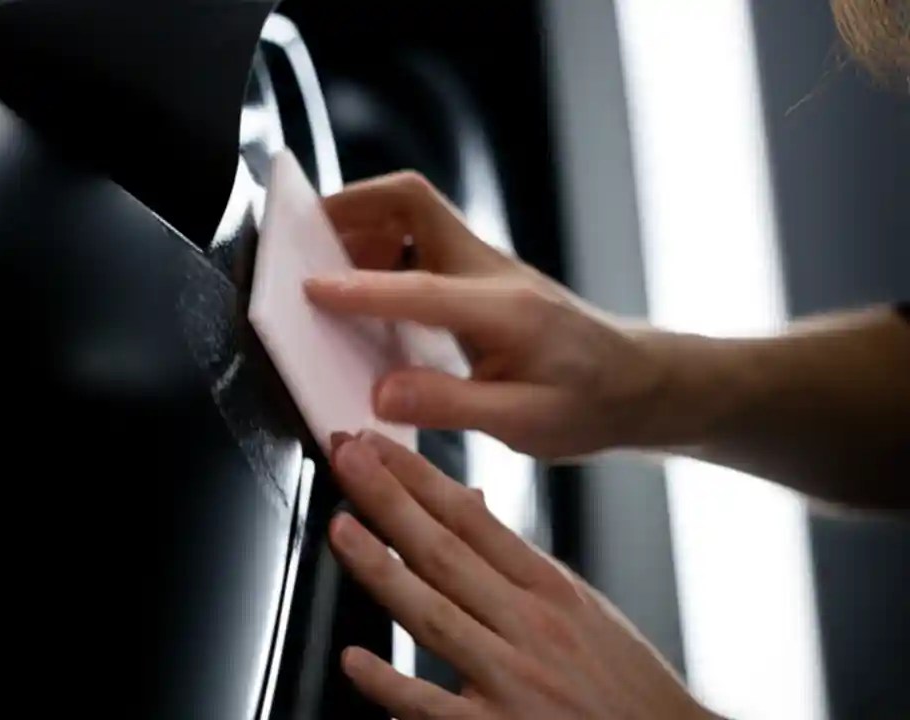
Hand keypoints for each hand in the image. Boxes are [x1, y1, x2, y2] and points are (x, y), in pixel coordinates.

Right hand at [305, 172, 671, 458]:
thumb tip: (382, 394)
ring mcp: (484, 266)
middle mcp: (491, 272)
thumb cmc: (589, 403)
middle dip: (352, 207)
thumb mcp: (526, 424)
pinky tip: (363, 290)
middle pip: (412, 201)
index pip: (417, 287)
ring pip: (412, 213)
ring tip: (323, 263)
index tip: (309, 289)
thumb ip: (451, 406)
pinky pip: (417, 240)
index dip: (357, 289)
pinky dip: (378, 249)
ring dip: (361, 225)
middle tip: (304, 236)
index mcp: (505, 310)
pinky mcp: (476, 275)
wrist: (637, 383)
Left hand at [328, 431, 712, 719]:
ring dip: (382, 570)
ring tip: (341, 528)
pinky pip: (435, 708)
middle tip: (345, 456)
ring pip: (434, 617)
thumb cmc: (626, 688)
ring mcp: (515, 682)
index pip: (472, 519)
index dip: (417, 477)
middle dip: (389, 500)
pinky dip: (392, 684)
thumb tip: (469, 501)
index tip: (375, 443)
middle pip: (446, 553)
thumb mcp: (584, 609)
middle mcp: (532, 628)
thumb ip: (519, 560)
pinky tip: (356, 660)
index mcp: (551, 590)